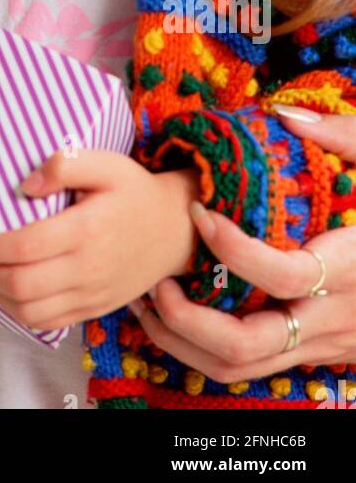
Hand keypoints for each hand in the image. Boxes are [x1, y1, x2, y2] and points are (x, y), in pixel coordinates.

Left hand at [0, 148, 199, 329]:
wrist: (174, 232)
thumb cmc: (134, 192)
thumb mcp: (107, 163)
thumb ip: (65, 165)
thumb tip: (26, 185)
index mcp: (86, 230)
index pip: (23, 248)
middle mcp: (87, 269)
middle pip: (20, 285)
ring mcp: (91, 295)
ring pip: (29, 311)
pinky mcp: (93, 309)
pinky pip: (48, 322)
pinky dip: (17, 312)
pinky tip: (4, 292)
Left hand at [129, 108, 355, 382]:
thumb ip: (345, 138)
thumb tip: (286, 116)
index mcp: (351, 270)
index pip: (283, 276)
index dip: (234, 249)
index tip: (199, 212)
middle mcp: (332, 318)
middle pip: (248, 343)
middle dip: (186, 318)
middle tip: (154, 279)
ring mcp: (319, 344)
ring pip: (239, 367)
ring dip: (182, 340)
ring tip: (146, 299)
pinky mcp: (310, 352)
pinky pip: (248, 367)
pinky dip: (200, 347)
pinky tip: (173, 312)